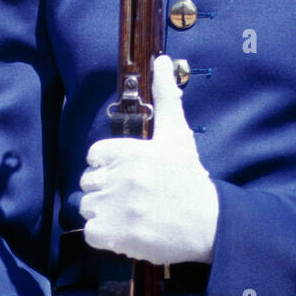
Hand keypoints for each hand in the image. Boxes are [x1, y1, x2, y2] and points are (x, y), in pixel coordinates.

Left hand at [80, 55, 218, 264]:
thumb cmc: (189, 177)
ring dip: (103, 212)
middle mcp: (121, 177)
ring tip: (127, 214)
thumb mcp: (177, 135)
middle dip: (105, 189)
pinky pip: (90, 232)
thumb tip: (161, 59)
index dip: (106, 165)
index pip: (95, 155)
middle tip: (130, 196)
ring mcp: (117, 207)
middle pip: (88, 181)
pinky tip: (123, 230)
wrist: (208, 223)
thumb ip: (166, 97)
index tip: (124, 173)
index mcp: (131, 151)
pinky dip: (103, 234)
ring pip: (87, 206)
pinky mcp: (116, 235)